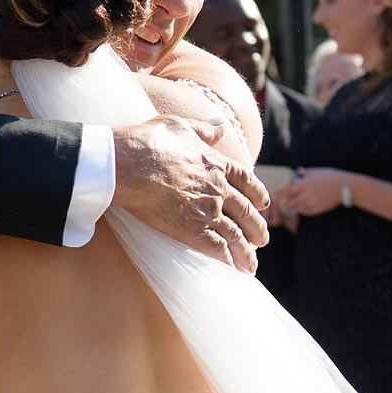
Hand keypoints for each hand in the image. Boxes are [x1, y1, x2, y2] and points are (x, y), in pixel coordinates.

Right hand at [111, 114, 269, 271]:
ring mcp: (206, 210)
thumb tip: (222, 123)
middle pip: (246, 213)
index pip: (247, 182)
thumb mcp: (180, 125)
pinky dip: (226, 260)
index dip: (258, 194)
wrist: (128, 164)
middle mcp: (218, 189)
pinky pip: (216, 248)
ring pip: (235, 235)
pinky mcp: (190, 230)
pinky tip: (231, 268)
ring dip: (246, 252)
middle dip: (257, 229)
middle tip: (262, 241)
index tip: (264, 205)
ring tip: (251, 265)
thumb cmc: (148, 141)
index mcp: (217, 164)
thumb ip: (204, 129)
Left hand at [276, 167, 346, 217]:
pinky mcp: (317, 209)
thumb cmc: (330, 176)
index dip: (278, 194)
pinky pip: (305, 212)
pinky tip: (301, 208)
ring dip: (292, 208)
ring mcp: (311, 203)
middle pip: (289, 202)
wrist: (344, 186)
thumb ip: (304, 173)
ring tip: (290, 207)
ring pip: (296, 208)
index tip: (273, 196)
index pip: (286, 191)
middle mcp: (306, 195)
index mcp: (303, 184)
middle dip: (285, 203)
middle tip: (281, 203)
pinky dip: (302, 210)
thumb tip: (298, 172)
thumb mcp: (316, 172)